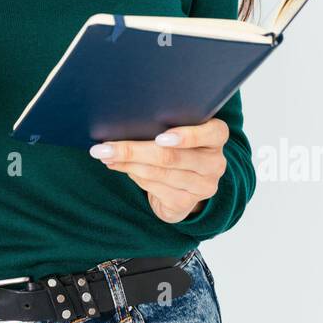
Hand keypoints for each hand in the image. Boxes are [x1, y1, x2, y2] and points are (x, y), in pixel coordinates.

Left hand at [89, 118, 228, 222]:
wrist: (185, 183)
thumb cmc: (177, 145)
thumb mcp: (178, 130)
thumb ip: (165, 122)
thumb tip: (123, 120)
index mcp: (217, 136)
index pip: (210, 133)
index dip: (186, 136)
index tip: (160, 137)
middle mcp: (214, 163)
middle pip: (171, 157)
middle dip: (133, 150)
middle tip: (105, 147)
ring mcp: (203, 186)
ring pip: (158, 173)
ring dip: (127, 163)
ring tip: (105, 155)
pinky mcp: (186, 203)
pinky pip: (154, 187)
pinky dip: (133, 175)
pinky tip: (119, 166)